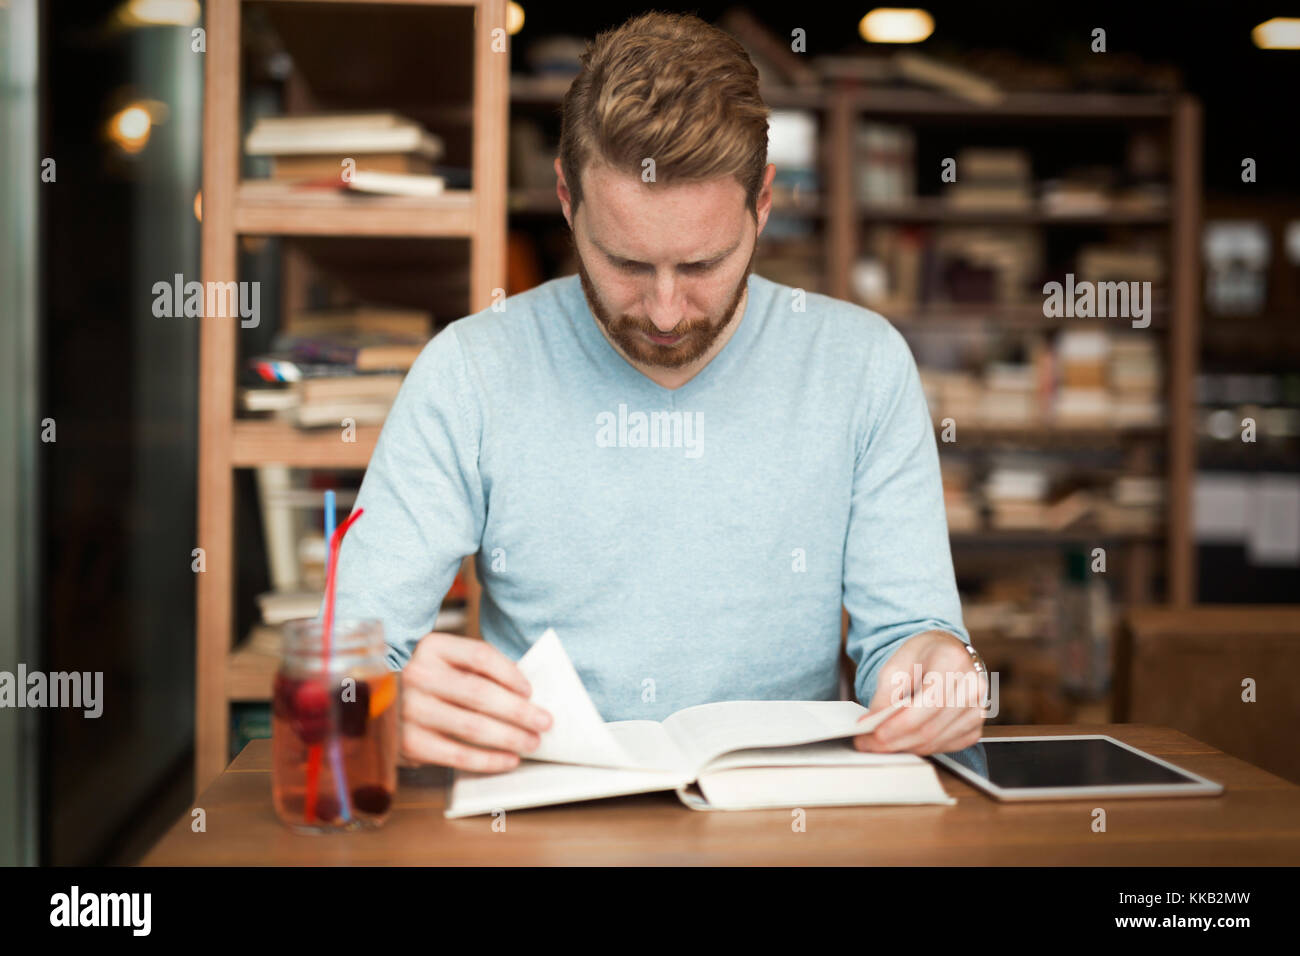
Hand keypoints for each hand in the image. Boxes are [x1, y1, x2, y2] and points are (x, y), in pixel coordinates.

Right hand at [397, 632, 552, 772]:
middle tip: (544, 722)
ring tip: (531, 742)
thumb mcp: (447, 664)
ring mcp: (410, 710)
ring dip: (509, 737)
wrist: (380, 706)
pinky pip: (458, 754)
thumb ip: (479, 672)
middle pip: (480, 693)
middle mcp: (418, 675)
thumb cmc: (431, 685)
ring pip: (472, 726)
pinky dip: (488, 760)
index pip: (480, 656)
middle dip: (519, 711)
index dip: (511, 674)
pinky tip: (508, 760)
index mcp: (432, 647)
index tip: (530, 691)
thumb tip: (528, 696)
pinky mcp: (409, 743)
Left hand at [853, 631, 985, 755]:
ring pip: (937, 741)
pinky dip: (922, 747)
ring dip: (906, 747)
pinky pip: (947, 746)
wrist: (945, 653)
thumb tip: (873, 723)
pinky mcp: (976, 725)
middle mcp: (972, 686)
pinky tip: (906, 739)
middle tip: (869, 744)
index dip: (897, 725)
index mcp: (952, 661)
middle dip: (895, 741)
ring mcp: (978, 708)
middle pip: (930, 728)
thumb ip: (885, 693)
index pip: (926, 704)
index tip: (871, 734)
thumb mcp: (896, 664)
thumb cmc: (923, 655)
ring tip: (882, 743)